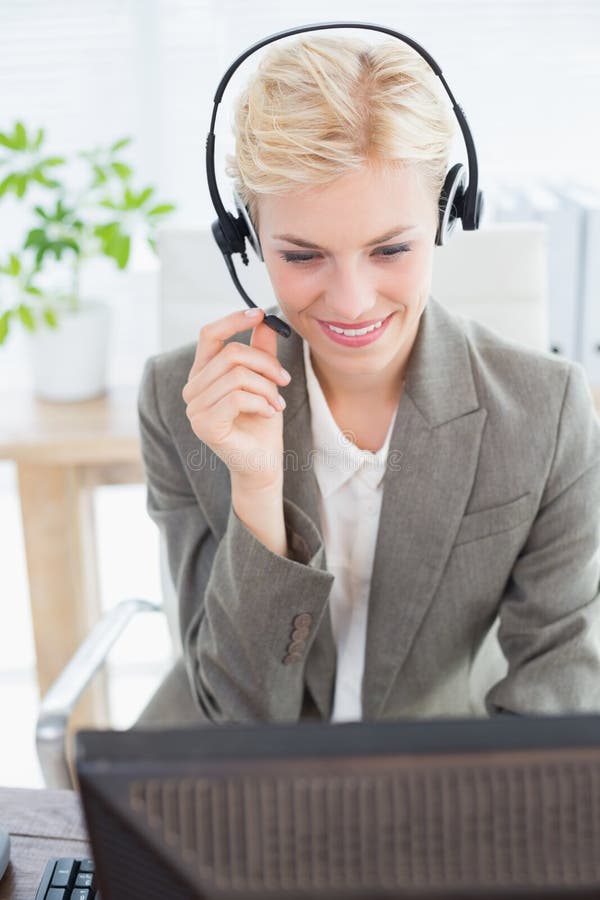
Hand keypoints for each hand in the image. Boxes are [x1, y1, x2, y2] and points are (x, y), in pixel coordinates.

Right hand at [182, 308, 290, 489]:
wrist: (262, 463)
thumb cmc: (261, 423)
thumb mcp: (264, 381)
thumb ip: (261, 351)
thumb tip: (265, 319)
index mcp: (202, 374)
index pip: (209, 335)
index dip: (234, 320)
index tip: (260, 313)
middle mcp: (192, 390)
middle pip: (231, 354)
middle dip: (266, 364)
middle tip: (285, 380)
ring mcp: (194, 409)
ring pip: (237, 376)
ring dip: (267, 388)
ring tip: (278, 403)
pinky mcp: (205, 426)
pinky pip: (237, 398)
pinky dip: (262, 402)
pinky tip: (270, 412)